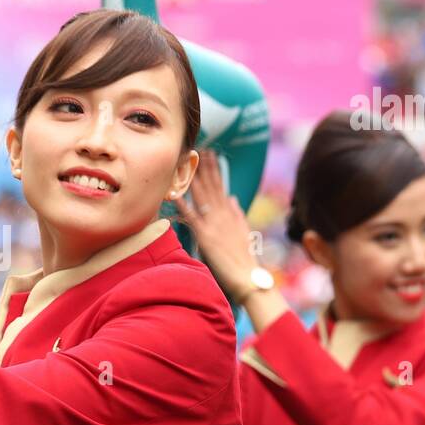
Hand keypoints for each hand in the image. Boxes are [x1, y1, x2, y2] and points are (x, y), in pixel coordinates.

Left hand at [171, 148, 259, 300]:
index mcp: (230, 213)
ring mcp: (214, 223)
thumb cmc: (245, 257)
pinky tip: (176, 194)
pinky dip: (184, 205)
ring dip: (195, 178)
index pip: (220, 186)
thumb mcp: (244, 230)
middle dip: (205, 167)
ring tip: (189, 162)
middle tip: (199, 148)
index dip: (214, 170)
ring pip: (202, 196)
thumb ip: (237, 213)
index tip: (209, 155)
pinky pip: (192, 217)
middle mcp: (222, 214)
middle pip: (212, 186)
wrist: (248, 276)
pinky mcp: (206, 236)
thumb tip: (232, 198)